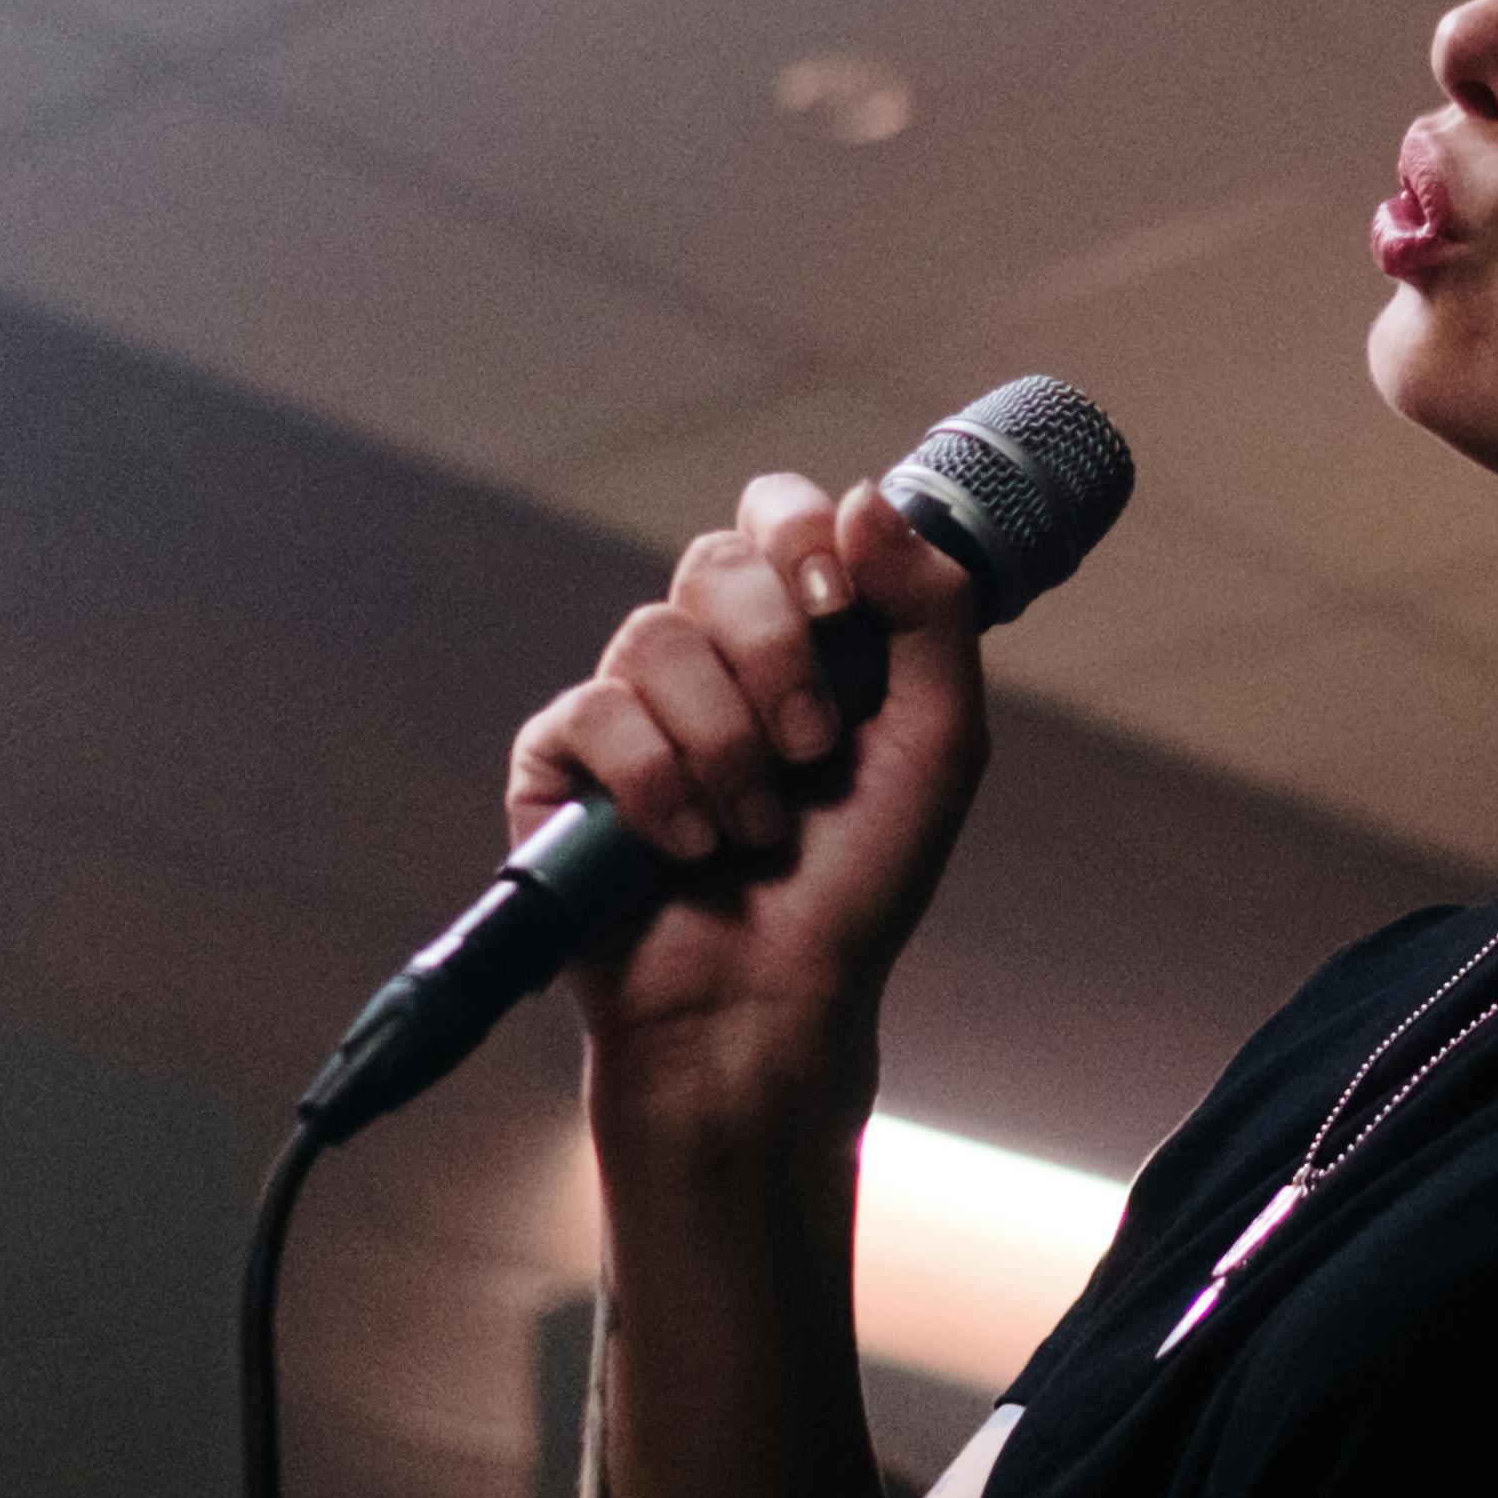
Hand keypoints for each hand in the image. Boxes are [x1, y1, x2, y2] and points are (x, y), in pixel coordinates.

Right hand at [504, 474, 990, 1151]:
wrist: (772, 1003)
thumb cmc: (857, 883)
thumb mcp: (937, 743)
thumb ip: (930, 613)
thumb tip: (867, 494)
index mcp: (797, 636)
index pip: (775, 514)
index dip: (800, 535)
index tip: (838, 607)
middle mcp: (709, 657)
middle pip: (714, 558)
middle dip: (777, 655)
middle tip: (815, 747)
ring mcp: (630, 706)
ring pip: (654, 637)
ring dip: (729, 745)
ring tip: (756, 829)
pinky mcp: (560, 766)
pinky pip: (592, 713)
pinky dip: (656, 783)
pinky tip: (684, 847)